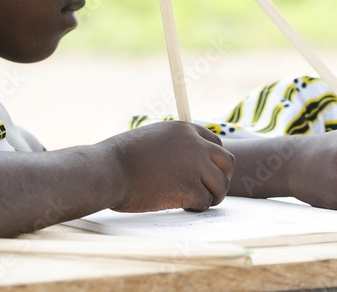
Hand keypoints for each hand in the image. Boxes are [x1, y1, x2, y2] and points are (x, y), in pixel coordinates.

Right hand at [107, 121, 234, 212]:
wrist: (108, 170)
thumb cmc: (121, 158)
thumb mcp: (152, 138)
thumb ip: (174, 145)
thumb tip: (184, 160)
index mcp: (185, 130)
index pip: (216, 143)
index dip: (213, 161)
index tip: (205, 172)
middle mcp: (195, 145)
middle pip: (227, 162)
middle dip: (221, 177)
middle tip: (209, 190)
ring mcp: (195, 166)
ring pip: (221, 184)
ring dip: (212, 195)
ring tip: (196, 202)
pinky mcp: (189, 188)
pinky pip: (205, 201)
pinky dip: (197, 207)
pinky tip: (183, 207)